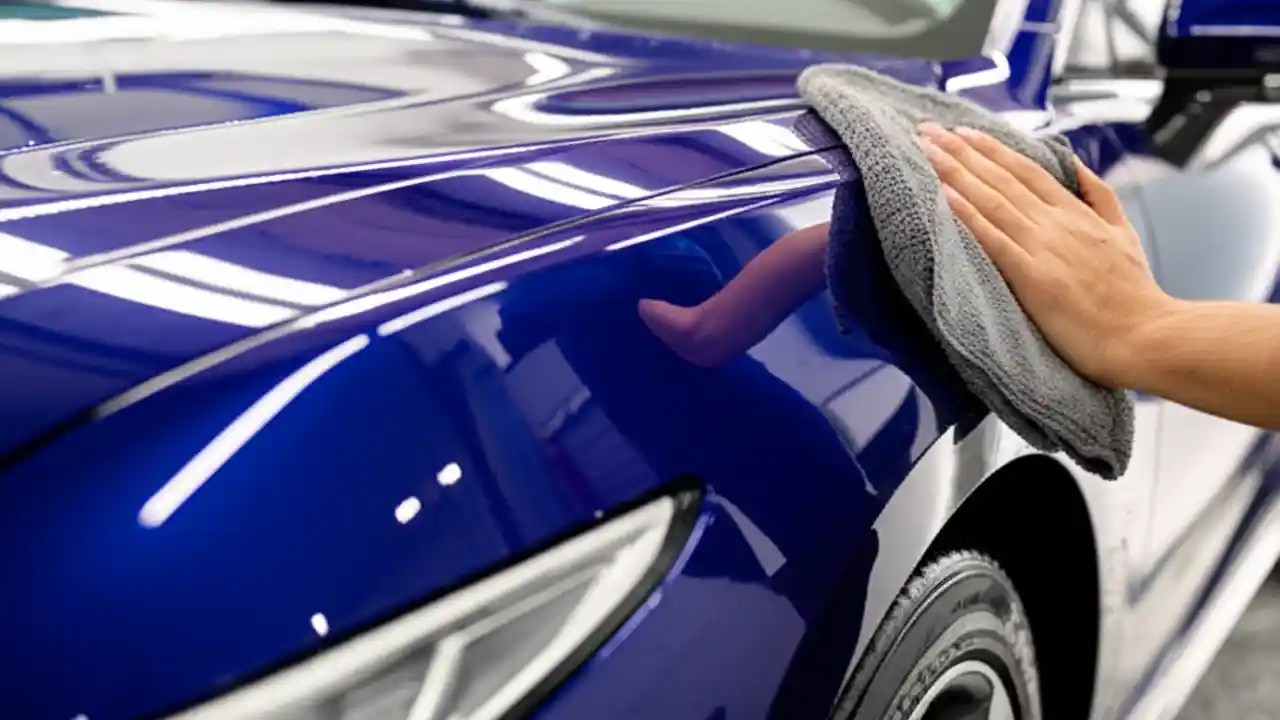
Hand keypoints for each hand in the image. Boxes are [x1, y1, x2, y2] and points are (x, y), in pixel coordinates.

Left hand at [916, 122, 1174, 389]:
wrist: (1145, 334)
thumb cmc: (1133, 293)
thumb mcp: (1123, 232)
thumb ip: (1099, 196)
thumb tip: (1075, 163)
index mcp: (1074, 213)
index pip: (1024, 170)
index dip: (990, 148)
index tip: (960, 131)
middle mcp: (1055, 223)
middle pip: (1001, 178)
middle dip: (961, 151)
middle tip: (927, 129)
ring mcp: (1043, 248)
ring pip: (992, 200)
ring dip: (956, 173)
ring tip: (927, 149)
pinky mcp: (1033, 277)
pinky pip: (994, 240)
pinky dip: (968, 215)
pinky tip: (944, 195)